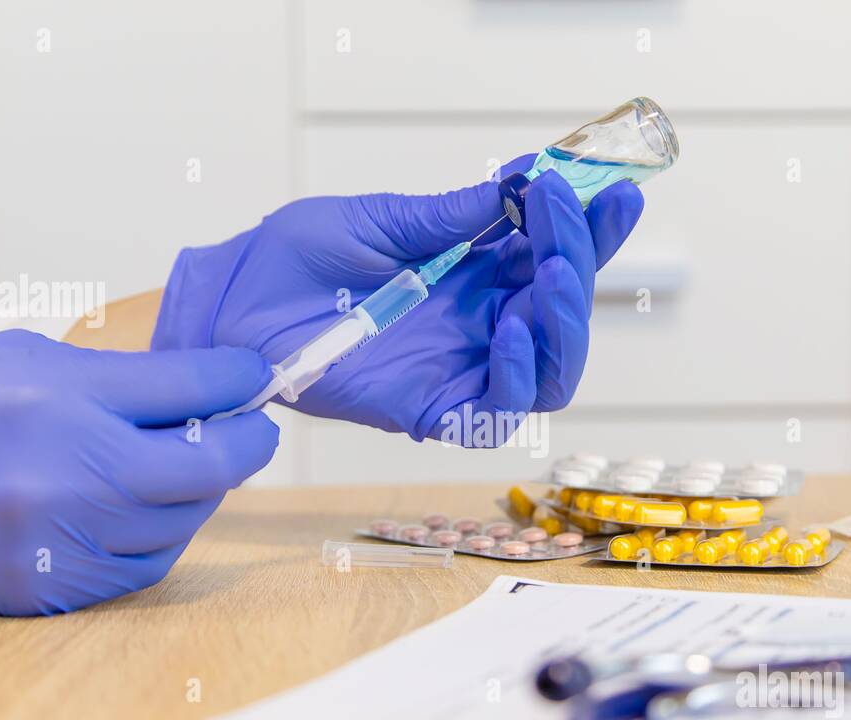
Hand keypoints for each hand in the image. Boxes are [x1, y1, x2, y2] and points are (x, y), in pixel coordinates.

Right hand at [0, 330, 278, 614]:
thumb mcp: (10, 358)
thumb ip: (108, 376)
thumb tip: (189, 386)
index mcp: (59, 396)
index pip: (194, 386)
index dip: (240, 378)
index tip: (253, 376)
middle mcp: (71, 471)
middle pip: (212, 462)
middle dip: (247, 439)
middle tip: (252, 426)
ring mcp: (63, 540)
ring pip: (186, 520)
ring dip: (202, 490)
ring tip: (187, 465)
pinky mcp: (51, 590)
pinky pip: (144, 566)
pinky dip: (160, 535)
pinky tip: (145, 510)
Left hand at [151, 156, 643, 441]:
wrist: (235, 306)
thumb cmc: (297, 260)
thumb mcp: (383, 221)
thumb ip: (453, 215)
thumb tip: (526, 176)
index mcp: (476, 274)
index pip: (553, 256)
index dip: (592, 229)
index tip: (615, 189)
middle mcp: (481, 324)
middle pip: (564, 312)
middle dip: (582, 263)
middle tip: (570, 216)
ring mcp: (461, 369)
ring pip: (552, 370)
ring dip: (564, 323)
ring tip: (549, 275)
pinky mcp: (433, 409)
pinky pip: (498, 412)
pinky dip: (515, 376)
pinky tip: (506, 330)